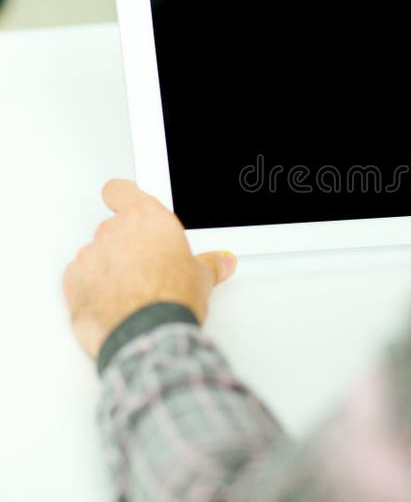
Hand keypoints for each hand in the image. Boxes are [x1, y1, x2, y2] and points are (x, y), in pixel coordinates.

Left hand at [63, 180, 236, 357]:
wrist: (146, 334)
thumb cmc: (171, 299)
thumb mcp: (202, 278)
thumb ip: (209, 264)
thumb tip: (222, 262)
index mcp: (148, 219)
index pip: (122, 191)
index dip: (123, 197)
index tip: (126, 203)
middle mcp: (115, 230)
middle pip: (113, 226)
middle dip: (126, 244)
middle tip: (147, 266)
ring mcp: (91, 255)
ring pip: (97, 253)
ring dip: (108, 266)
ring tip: (131, 291)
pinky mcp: (73, 282)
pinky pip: (80, 276)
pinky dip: (91, 287)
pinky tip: (111, 302)